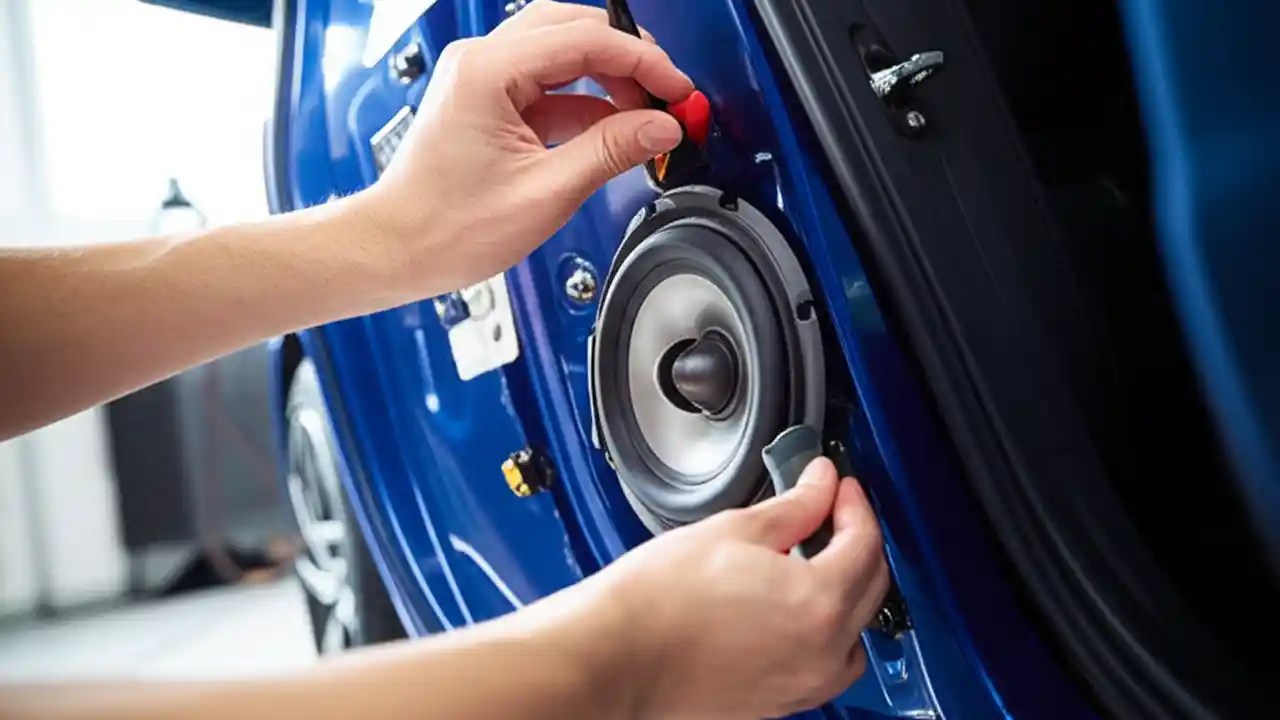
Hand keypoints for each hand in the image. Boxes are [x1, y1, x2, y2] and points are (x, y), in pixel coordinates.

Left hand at [360, 0, 691, 297]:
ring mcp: (481, 78)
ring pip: (562, 51)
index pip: (586, 40)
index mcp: (488, 72)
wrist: (396, 249)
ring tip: (643, 116)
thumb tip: (660, 128)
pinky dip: (584, 100)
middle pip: (574, 28)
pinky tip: (611, 130)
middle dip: (628, 60)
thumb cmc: (445, 227)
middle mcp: (480, 62)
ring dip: (608, 78)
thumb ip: (610, 151)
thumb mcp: (546, 193)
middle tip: (667, 96)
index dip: (644, 63)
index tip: (677, 91)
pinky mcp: (486, 100)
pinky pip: (547, 83)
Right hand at [589, 458, 890, 718]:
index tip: (837, 486)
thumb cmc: (657, 603)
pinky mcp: (778, 703)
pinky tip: (788, 607)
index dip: (853, 504)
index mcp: (818, 603)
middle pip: (870, 588)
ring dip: (845, 593)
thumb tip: (819, 485)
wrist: (615, 658)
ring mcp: (802, 685)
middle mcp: (821, 653)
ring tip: (812, 561)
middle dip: (856, 542)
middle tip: (830, 510)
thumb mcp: (733, 530)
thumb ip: (792, 506)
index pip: (864, 542)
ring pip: (852, 633)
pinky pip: (823, 664)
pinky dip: (821, 632)